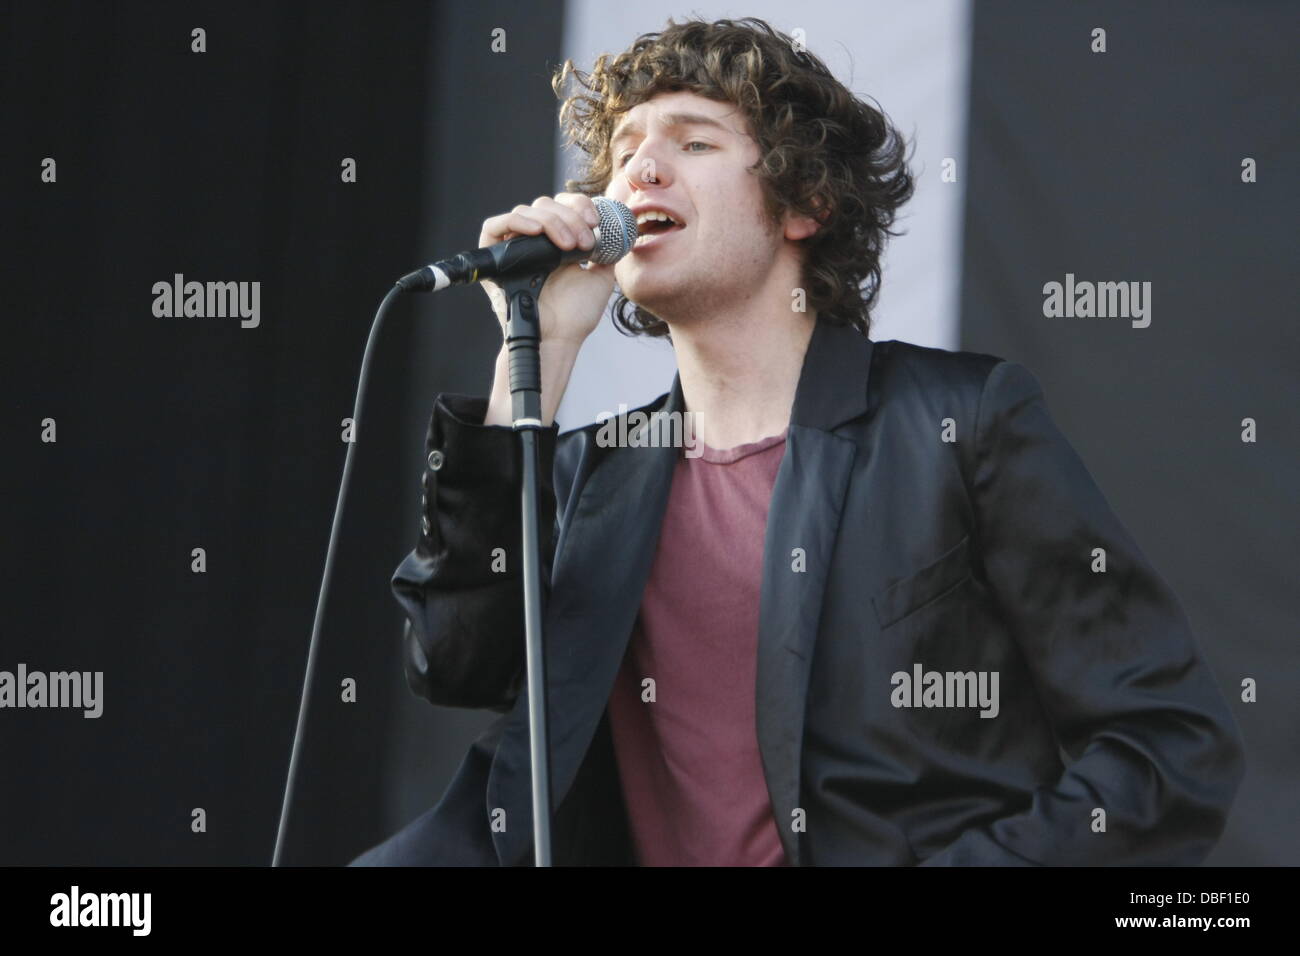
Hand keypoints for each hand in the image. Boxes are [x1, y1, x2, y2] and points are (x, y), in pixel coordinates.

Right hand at [478, 193, 616, 346]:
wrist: (559, 336)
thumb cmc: (576, 314)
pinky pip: (496, 225)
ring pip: (526, 211)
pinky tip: (536, 231)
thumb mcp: (601, 275)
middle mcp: (534, 241)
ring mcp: (514, 247)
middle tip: (584, 241)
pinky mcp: (493, 255)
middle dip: (569, 217)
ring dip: (552, 222)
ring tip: (568, 246)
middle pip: (545, 205)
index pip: (562, 206)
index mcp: (556, 242)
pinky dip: (517, 221)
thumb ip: (608, 250)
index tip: (595, 222)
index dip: (579, 206)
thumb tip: (617, 230)